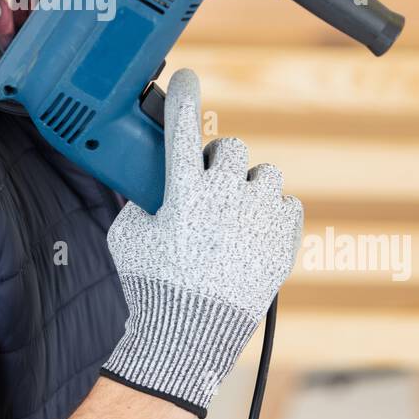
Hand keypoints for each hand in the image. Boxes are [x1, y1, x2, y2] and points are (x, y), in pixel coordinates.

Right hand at [101, 68, 303, 416]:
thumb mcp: (129, 235)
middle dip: (218, 160)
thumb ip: (142, 199)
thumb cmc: (149, 289)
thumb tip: (150, 181)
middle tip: (207, 184)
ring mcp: (259, 220)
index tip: (187, 78)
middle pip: (231, 148)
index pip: (182, 125)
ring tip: (234, 215)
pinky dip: (273, 215)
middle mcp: (226, 198)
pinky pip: (289, 207)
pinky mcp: (284, 244)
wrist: (186, 340)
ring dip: (249, 186)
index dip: (184, 95)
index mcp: (183, 191)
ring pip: (266, 175)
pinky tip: (253, 234)